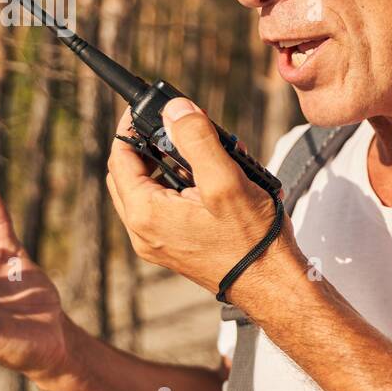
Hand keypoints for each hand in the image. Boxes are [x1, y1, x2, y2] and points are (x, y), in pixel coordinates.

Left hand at [105, 98, 299, 304]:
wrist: (271, 283)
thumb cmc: (251, 239)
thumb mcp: (225, 180)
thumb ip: (197, 139)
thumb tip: (175, 109)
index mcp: (145, 213)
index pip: (120, 157)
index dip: (131, 127)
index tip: (147, 107)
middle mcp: (144, 232)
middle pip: (132, 173)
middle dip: (154, 145)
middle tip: (181, 128)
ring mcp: (158, 243)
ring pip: (150, 190)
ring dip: (171, 165)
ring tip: (207, 154)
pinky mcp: (176, 248)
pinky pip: (166, 208)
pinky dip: (182, 187)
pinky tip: (215, 181)